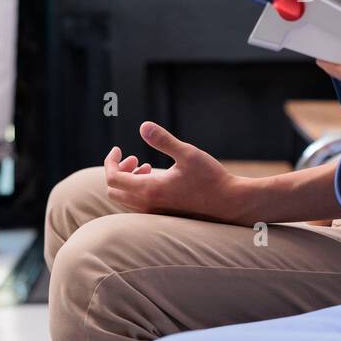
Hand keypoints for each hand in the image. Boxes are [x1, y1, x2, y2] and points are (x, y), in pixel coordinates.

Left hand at [103, 122, 249, 222]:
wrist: (229, 204)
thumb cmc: (210, 178)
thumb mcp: (188, 154)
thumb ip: (164, 140)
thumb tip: (143, 126)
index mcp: (149, 190)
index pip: (112, 178)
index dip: (110, 161)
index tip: (119, 148)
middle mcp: (147, 205)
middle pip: (114, 191)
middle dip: (117, 171)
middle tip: (134, 158)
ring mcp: (155, 213)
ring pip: (125, 199)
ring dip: (128, 181)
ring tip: (145, 166)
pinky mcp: (164, 215)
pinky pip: (137, 205)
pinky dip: (138, 189)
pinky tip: (156, 178)